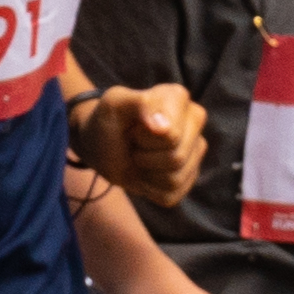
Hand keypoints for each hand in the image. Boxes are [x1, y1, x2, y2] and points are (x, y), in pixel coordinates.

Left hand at [73, 81, 207, 208]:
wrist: (99, 146)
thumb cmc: (108, 121)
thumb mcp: (113, 105)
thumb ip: (139, 104)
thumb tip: (165, 127)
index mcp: (178, 98)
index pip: (171, 135)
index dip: (142, 136)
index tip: (131, 127)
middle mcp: (194, 122)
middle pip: (176, 158)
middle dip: (144, 155)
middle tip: (133, 143)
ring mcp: (194, 152)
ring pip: (175, 179)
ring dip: (145, 173)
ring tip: (137, 157)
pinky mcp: (187, 179)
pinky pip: (170, 195)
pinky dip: (148, 188)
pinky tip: (143, 172)